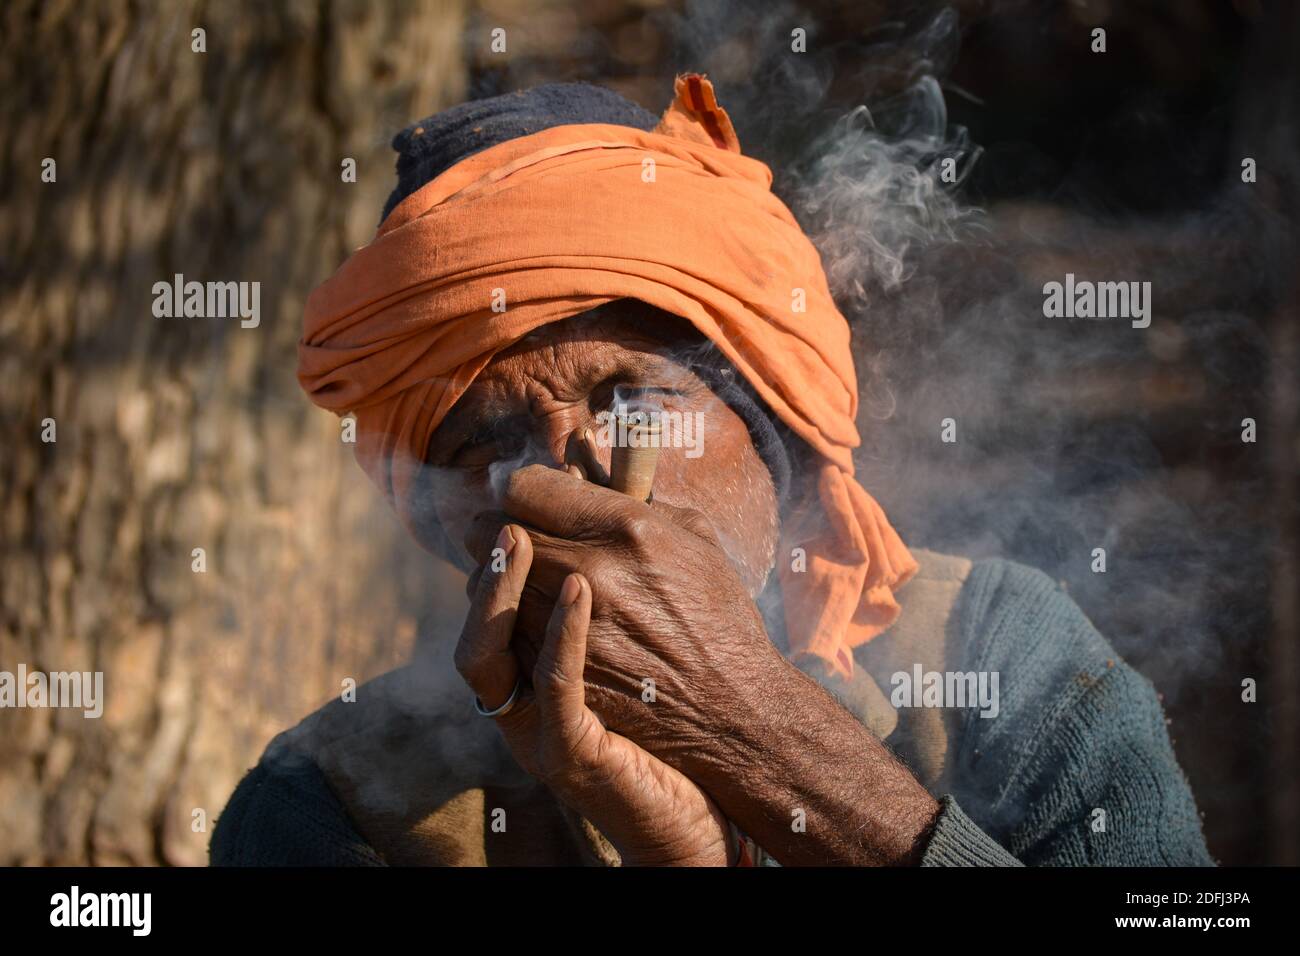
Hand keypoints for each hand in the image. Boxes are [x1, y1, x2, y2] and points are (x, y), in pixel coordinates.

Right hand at [454, 523, 731, 865]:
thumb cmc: (682, 704)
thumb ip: (612, 583)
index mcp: (530, 664)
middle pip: (474, 617)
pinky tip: (580, 589)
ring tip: (518, 536)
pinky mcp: (568, 751)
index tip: (515, 493)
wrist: (723, 782)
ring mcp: (536, 727)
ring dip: (499, 590)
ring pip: (484, 655)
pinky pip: (551, 688)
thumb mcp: (638, 633)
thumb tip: (619, 501)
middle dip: (486, 558)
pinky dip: (559, 635)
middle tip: (506, 507)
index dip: (493, 544)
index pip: (487, 596)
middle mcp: (519, 696)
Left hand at [466, 464, 940, 865]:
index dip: (519, 489)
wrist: (733, 707)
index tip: (526, 498)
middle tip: (516, 537)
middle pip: (495, 532)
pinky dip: (511, 626)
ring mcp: (567, 627)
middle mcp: (590, 571)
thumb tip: (577, 477)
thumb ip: (630, 501)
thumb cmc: (718, 616)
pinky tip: (537, 626)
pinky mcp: (556, 672)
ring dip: (503, 581)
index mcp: (626, 528)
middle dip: (503, 531)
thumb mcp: (693, 537)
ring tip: (531, 584)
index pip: (523, 487)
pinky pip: (500, 635)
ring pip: (487, 585)